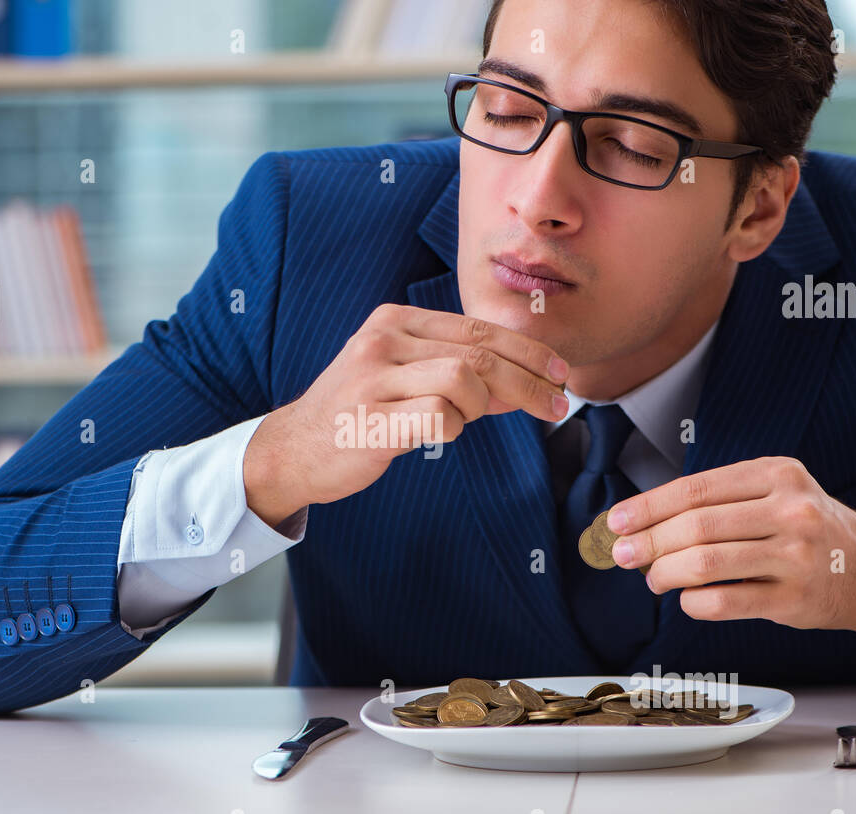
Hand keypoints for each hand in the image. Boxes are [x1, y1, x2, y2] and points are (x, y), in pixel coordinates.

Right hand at [244, 304, 569, 527]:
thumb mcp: (403, 376)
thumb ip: (458, 371)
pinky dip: (453, 429)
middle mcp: (383, 341)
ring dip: (482, 407)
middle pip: (481, 353)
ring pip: (465, 380)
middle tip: (557, 405)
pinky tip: (437, 435)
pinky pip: (441, 417)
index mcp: (394, 321)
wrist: (294, 449)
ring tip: (466, 421)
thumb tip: (527, 380)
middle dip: (530, 380)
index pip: (478, 328)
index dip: (528, 351)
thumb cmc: (359, 414)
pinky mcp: (371, 419)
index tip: (560, 371)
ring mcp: (374, 379)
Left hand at [603, 456, 855, 647]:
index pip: (695, 489)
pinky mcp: (794, 599)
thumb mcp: (773, 492)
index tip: (618, 521)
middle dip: (649, 542)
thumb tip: (641, 521)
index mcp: (777, 475)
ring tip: (654, 578)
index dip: (648, 507)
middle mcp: (790, 510)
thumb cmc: (805, 528)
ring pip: (707, 564)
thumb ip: (717, 501)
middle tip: (625, 555)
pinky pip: (725, 602)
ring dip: (666, 573)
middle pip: (697, 526)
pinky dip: (693, 602)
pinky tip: (687, 599)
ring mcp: (796, 556)